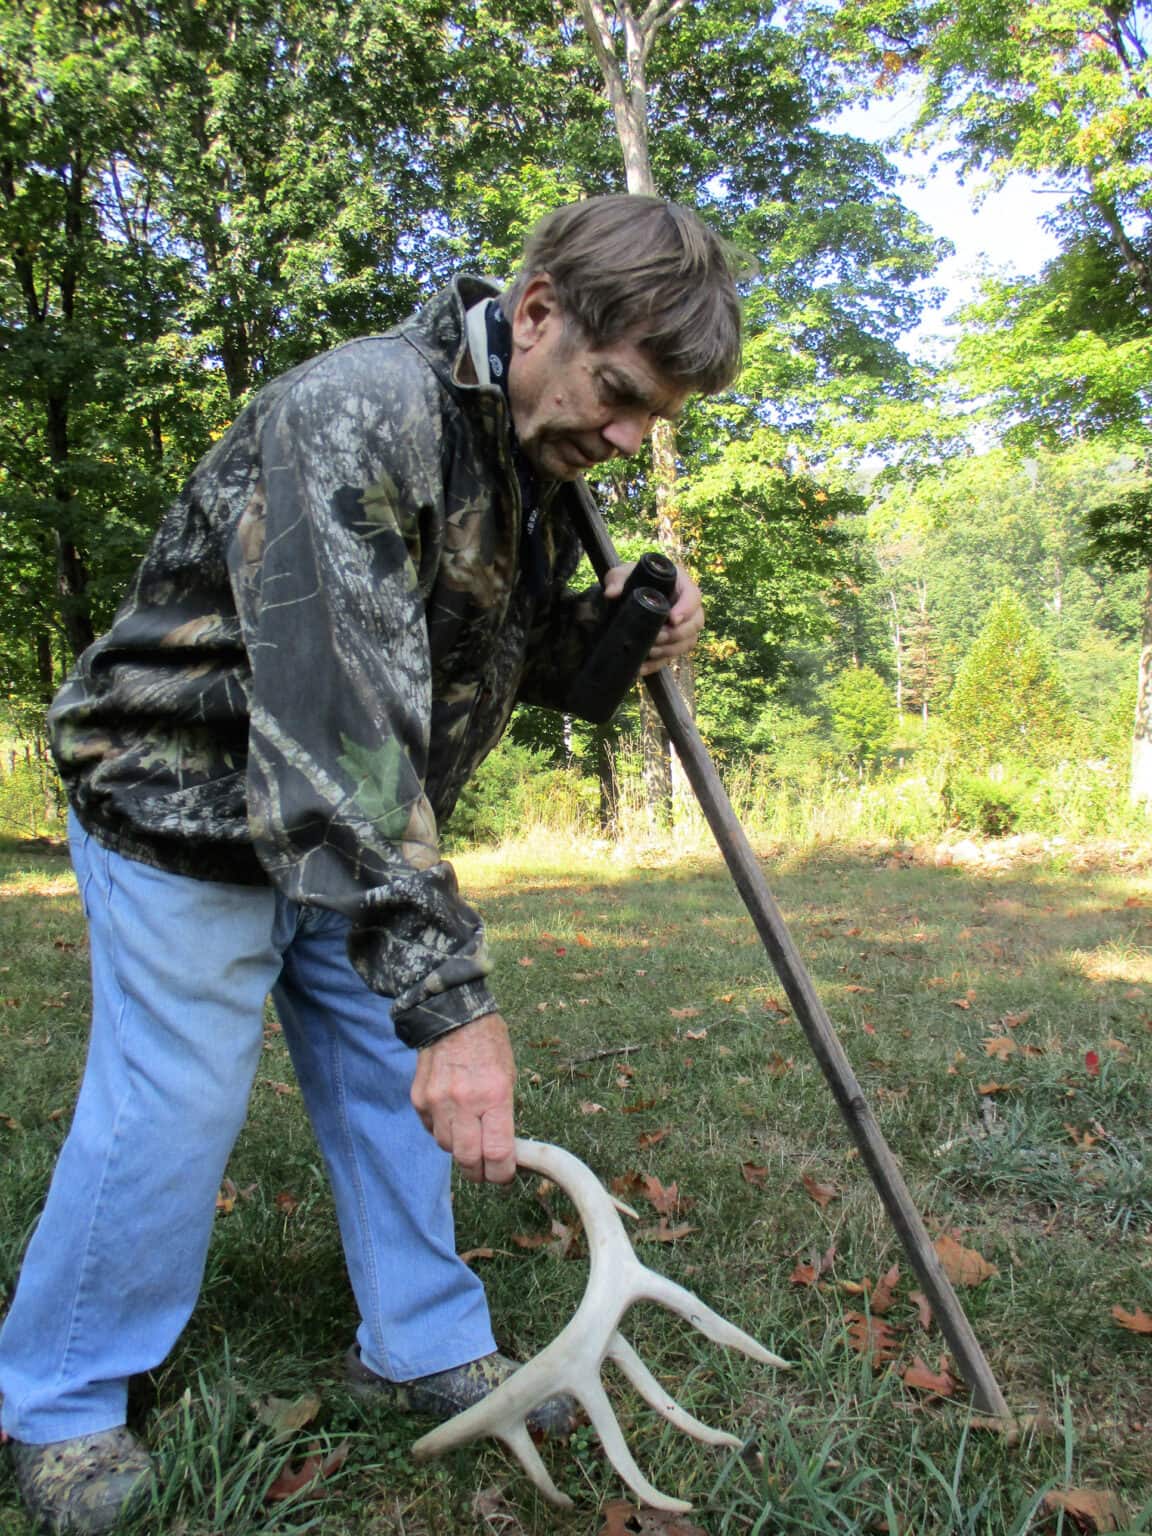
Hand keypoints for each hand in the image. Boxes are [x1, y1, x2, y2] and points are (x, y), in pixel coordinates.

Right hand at [411, 1013, 516, 1183]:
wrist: (451, 1015)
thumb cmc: (488, 1044)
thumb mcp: (509, 1076)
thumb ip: (504, 1116)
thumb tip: (503, 1151)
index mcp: (494, 1095)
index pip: (496, 1153)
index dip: (502, 1173)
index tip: (505, 1175)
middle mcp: (464, 1101)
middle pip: (468, 1159)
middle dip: (480, 1172)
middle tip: (486, 1170)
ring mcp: (437, 1101)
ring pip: (447, 1147)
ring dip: (460, 1149)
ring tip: (469, 1136)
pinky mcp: (419, 1099)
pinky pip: (431, 1129)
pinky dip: (442, 1130)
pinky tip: (452, 1117)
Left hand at [602, 561, 704, 674]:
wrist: (625, 593)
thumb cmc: (629, 578)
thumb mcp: (621, 575)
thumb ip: (616, 581)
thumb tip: (611, 594)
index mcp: (680, 583)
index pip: (693, 596)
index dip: (686, 610)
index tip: (672, 619)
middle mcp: (686, 605)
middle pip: (696, 623)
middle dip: (677, 634)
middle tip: (658, 638)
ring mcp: (681, 626)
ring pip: (688, 642)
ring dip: (670, 650)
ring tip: (650, 651)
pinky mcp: (670, 642)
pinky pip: (671, 656)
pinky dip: (656, 664)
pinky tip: (640, 668)